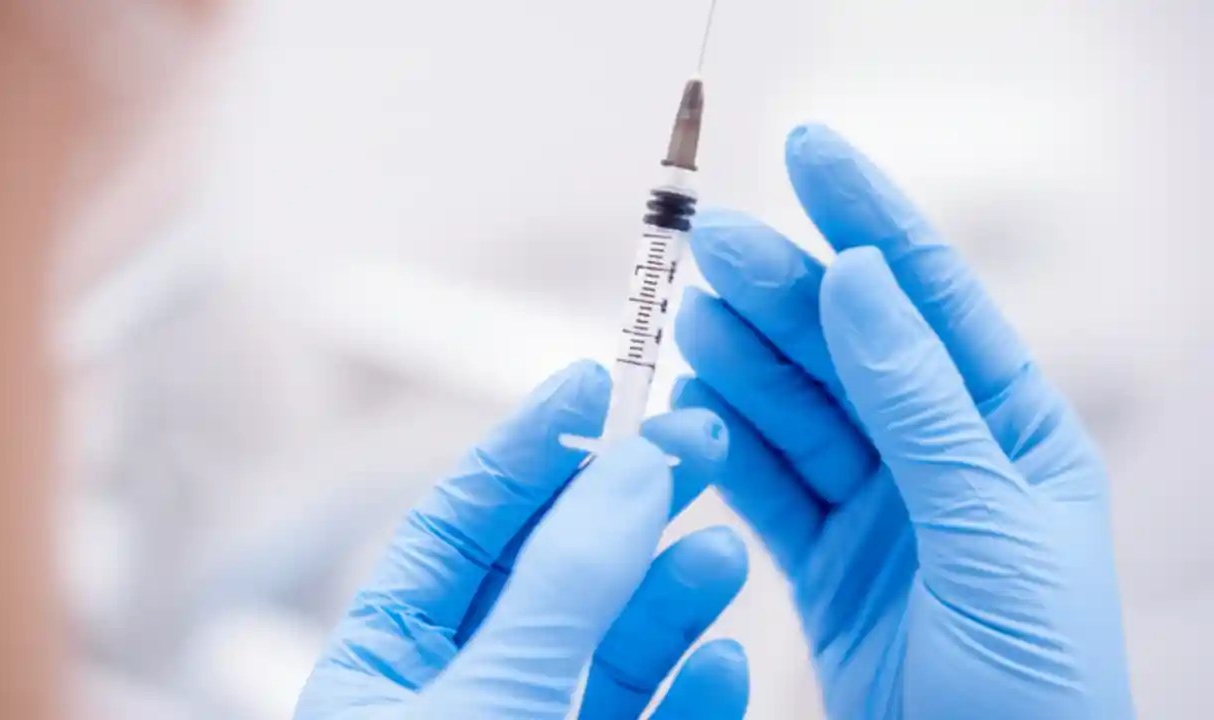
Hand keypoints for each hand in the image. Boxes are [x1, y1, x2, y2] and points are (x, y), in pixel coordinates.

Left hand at [294, 361, 750, 719]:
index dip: (527, 448)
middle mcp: (456, 694)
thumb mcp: (491, 697)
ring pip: (605, 649)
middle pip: (548, 575)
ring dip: (668, 597)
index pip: (458, 526)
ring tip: (724, 548)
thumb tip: (634, 464)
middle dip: (623, 509)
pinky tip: (722, 659)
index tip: (591, 381)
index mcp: (383, 663)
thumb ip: (564, 585)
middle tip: (695, 440)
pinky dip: (689, 692)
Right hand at [672, 125, 1133, 718]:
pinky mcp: (824, 568)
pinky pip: (768, 484)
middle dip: (783, 288)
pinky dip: (728, 443)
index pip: (932, 302)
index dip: (869, 219)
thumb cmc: (1036, 689)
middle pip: (848, 349)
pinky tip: (694, 400)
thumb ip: (919, 405)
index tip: (807, 151)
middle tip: (711, 238)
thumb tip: (860, 280)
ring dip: (745, 360)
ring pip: (798, 412)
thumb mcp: (989, 532)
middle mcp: (944, 461)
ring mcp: (880, 513)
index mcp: (1015, 437)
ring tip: (691, 313)